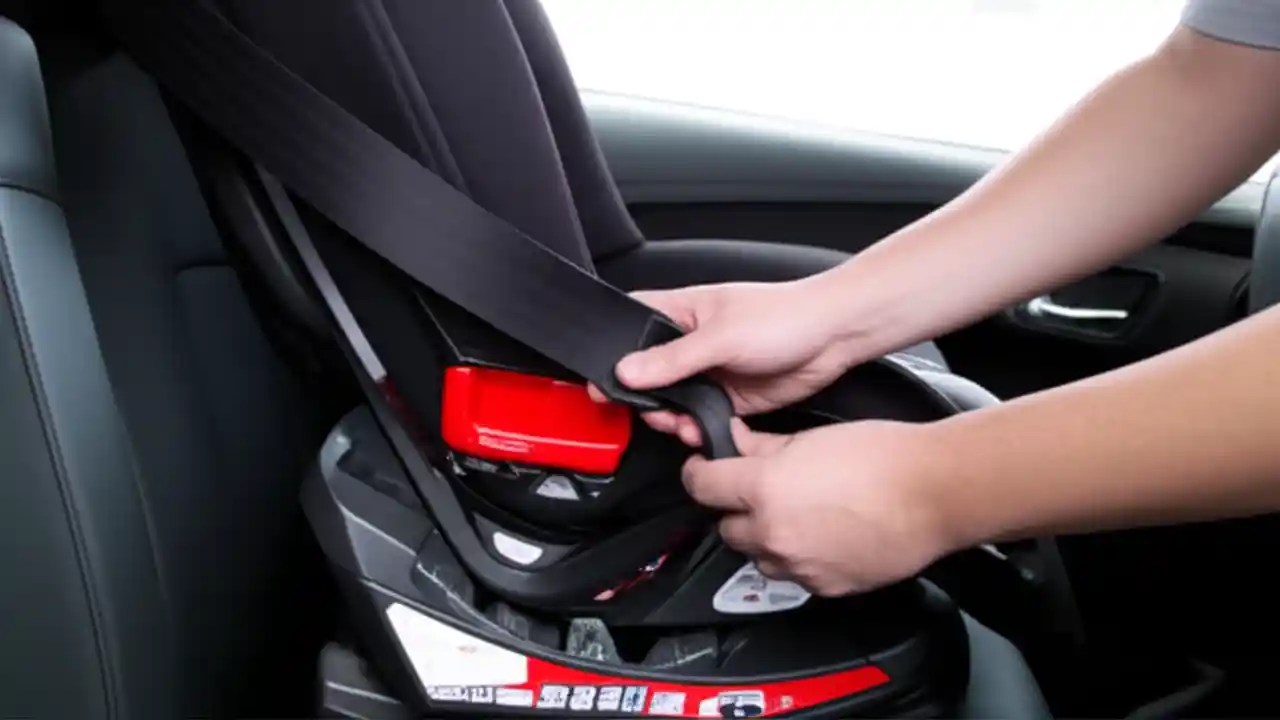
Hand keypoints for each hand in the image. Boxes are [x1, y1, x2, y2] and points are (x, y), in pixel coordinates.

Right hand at [590, 279, 860, 443]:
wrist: (834, 337)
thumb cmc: (785, 316)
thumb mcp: (721, 336)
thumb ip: (673, 359)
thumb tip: (627, 370)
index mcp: (683, 312)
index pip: (634, 323)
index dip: (614, 348)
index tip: (602, 376)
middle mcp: (692, 342)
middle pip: (648, 372)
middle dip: (642, 395)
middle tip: (642, 410)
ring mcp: (711, 372)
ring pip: (674, 401)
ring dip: (669, 417)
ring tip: (676, 424)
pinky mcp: (731, 398)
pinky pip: (701, 418)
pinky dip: (695, 429)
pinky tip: (698, 432)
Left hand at [684, 420, 957, 596]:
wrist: (935, 494)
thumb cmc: (884, 458)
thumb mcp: (811, 438)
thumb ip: (762, 446)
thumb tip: (735, 443)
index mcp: (765, 489)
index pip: (701, 486)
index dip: (700, 473)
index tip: (704, 469)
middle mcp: (774, 533)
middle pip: (726, 527)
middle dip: (736, 509)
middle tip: (761, 491)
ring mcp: (799, 567)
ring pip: (758, 555)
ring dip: (766, 537)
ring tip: (800, 514)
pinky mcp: (823, 588)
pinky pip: (794, 575)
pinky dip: (799, 558)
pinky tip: (824, 535)